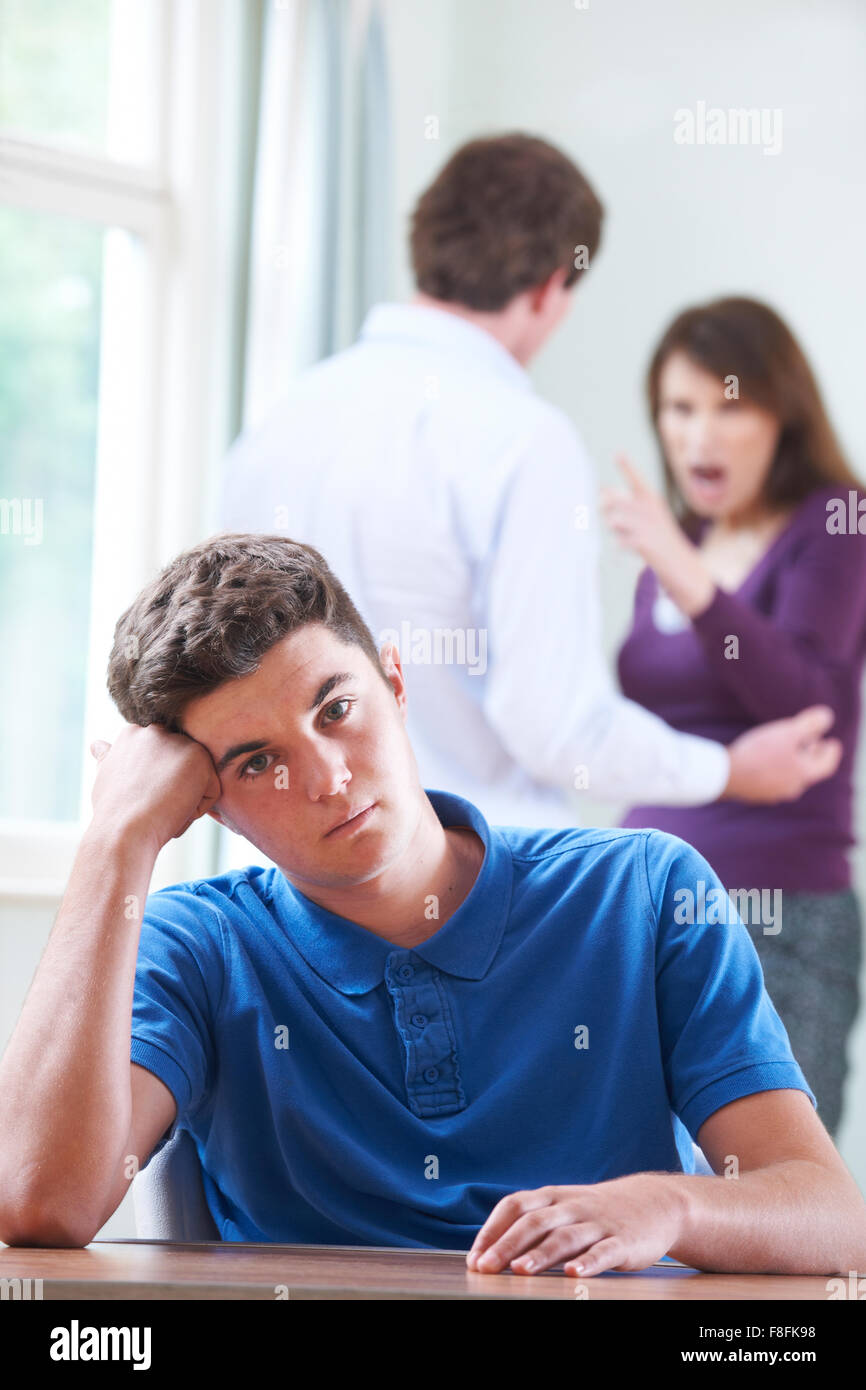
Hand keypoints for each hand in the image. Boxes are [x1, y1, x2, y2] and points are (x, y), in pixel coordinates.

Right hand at [89, 723, 221, 850]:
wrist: (124, 831)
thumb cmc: (113, 811)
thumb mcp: (106, 775)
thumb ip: (109, 757)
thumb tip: (98, 744)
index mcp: (133, 732)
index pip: (161, 761)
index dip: (152, 785)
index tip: (138, 795)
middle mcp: (156, 730)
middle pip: (180, 769)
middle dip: (171, 789)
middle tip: (149, 803)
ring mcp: (179, 742)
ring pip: (197, 781)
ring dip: (184, 799)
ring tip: (160, 807)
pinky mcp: (200, 759)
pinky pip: (211, 793)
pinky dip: (197, 809)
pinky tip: (173, 810)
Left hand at [466, 1174, 685, 1276]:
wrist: (654, 1202)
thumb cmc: (597, 1212)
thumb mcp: (564, 1207)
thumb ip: (534, 1223)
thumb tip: (491, 1251)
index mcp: (553, 1196)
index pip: (515, 1206)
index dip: (492, 1230)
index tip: (475, 1257)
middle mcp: (572, 1207)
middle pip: (534, 1222)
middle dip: (507, 1245)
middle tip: (486, 1267)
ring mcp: (597, 1223)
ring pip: (565, 1237)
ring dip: (541, 1254)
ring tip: (521, 1270)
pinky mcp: (622, 1241)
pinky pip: (604, 1251)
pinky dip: (588, 1262)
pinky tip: (574, 1273)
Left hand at [601, 454, 714, 616]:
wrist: (683, 569)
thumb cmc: (662, 543)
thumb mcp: (648, 522)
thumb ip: (626, 509)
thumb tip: (601, 496)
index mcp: (653, 502)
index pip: (637, 481)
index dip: (627, 467)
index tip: (617, 453)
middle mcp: (651, 510)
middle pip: (615, 500)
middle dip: (605, 507)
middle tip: (607, 514)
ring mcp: (648, 526)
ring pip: (614, 520)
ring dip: (613, 529)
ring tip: (626, 535)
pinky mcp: (644, 544)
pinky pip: (620, 541)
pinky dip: (620, 545)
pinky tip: (629, 548)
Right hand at [725, 705, 842, 801]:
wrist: (725, 775)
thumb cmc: (759, 753)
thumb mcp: (787, 733)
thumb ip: (810, 724)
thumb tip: (828, 716)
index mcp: (803, 775)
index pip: (826, 765)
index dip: (831, 753)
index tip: (832, 742)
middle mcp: (791, 788)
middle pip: (808, 771)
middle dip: (811, 755)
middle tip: (811, 741)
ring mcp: (772, 793)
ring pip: (789, 776)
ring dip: (792, 762)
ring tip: (786, 749)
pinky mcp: (755, 794)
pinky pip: (772, 779)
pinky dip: (775, 768)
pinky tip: (764, 759)